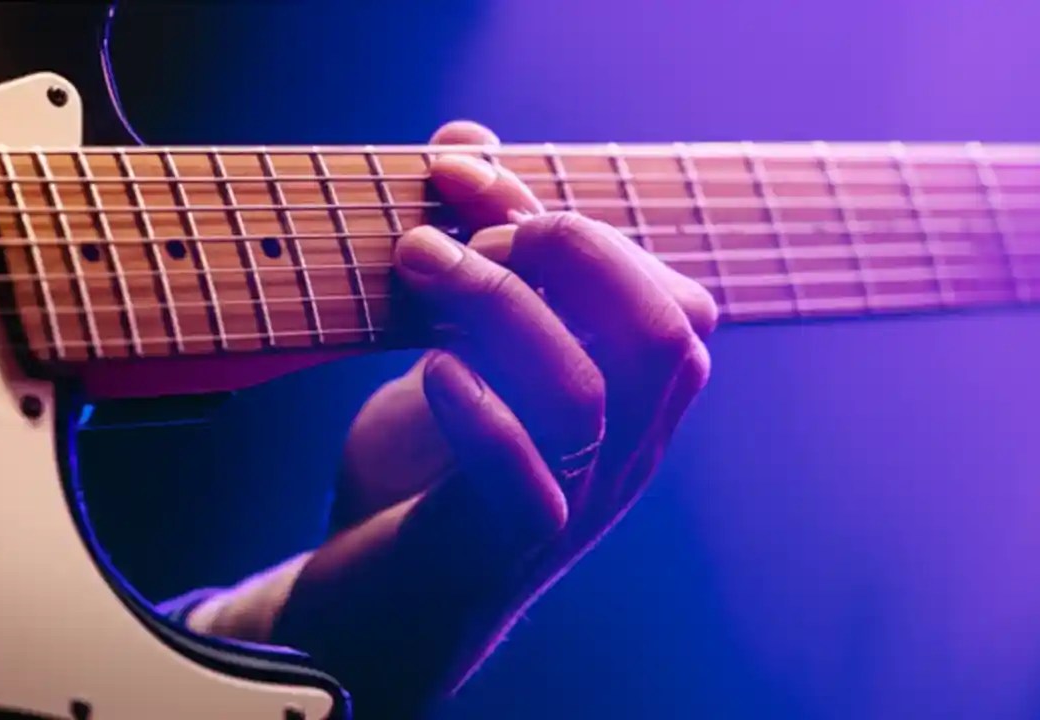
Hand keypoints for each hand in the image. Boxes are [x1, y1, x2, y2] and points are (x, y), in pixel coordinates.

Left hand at [183, 122, 716, 716]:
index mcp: (627, 400)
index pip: (668, 295)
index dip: (581, 217)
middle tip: (476, 227)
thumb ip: (474, 256)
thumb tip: (466, 137)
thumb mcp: (446, 343)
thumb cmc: (419, 468)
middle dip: (575, 248)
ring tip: (416, 258)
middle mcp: (621, 450)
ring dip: (503, 302)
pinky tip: (430, 366)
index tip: (462, 171)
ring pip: (589, 392)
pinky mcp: (504, 549)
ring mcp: (571, 503)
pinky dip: (481, 407)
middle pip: (665, 333)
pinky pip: (526, 479)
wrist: (371, 605)